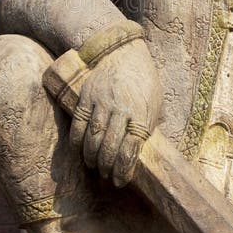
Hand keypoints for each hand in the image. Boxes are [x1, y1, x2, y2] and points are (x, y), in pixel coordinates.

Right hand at [69, 39, 161, 186]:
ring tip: (95, 167)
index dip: (124, 169)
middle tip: (106, 177)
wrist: (122, 51)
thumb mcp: (155, 101)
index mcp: (141, 112)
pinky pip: (78, 124)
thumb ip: (149, 125)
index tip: (120, 181)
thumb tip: (143, 151)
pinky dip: (77, 142)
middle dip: (107, 167)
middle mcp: (121, 108)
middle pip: (110, 146)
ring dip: (92, 158)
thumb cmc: (143, 80)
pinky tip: (80, 151)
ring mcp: (102, 101)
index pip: (131, 149)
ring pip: (92, 137)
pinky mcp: (86, 96)